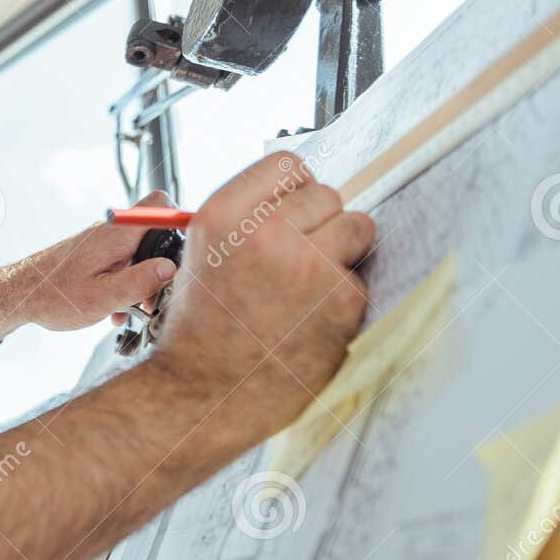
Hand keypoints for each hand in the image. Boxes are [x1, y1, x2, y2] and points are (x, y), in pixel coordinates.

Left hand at [0, 191, 182, 338]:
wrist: (18, 296)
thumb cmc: (53, 296)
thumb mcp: (101, 298)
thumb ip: (138, 282)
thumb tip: (170, 269)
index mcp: (117, 235)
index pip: (159, 204)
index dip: (180, 220)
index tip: (189, 249)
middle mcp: (112, 233)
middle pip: (155, 234)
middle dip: (161, 267)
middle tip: (153, 297)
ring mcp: (103, 243)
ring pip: (139, 254)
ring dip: (141, 283)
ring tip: (128, 310)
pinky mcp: (95, 255)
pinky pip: (122, 264)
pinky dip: (124, 285)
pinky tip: (113, 310)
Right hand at [154, 152, 373, 435]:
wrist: (204, 393)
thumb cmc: (200, 332)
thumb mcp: (199, 258)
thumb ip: (244, 221)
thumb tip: (297, 198)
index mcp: (221, 217)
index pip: (286, 166)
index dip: (293, 190)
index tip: (292, 211)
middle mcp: (264, 234)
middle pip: (326, 194)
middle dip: (318, 222)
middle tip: (299, 257)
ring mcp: (307, 265)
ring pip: (357, 225)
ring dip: (341, 249)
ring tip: (310, 283)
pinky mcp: (340, 300)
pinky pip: (360, 275)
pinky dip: (343, 295)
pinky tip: (311, 317)